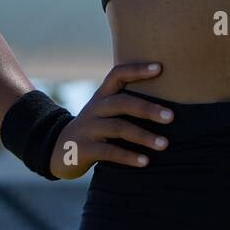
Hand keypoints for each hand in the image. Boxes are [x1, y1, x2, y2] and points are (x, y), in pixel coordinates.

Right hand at [48, 61, 173, 179]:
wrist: (58, 151)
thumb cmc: (94, 129)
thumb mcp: (104, 112)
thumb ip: (126, 104)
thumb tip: (167, 103)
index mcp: (102, 96)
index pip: (118, 75)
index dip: (137, 70)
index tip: (160, 68)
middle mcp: (95, 109)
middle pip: (122, 102)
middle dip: (148, 109)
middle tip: (171, 117)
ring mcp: (88, 128)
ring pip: (118, 127)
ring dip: (143, 136)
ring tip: (164, 144)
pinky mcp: (84, 149)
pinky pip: (109, 151)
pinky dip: (128, 156)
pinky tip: (145, 162)